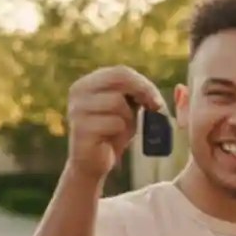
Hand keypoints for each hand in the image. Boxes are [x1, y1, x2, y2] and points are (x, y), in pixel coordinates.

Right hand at [65, 65, 165, 182]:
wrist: (93, 163)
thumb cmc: (112, 133)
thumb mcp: (126, 108)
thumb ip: (136, 94)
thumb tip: (159, 92)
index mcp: (88, 82)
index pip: (120, 72)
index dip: (143, 83)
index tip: (156, 100)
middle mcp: (78, 91)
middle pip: (118, 79)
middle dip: (142, 92)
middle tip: (154, 108)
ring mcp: (77, 109)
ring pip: (116, 102)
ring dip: (128, 118)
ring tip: (122, 130)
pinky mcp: (81, 128)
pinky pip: (114, 123)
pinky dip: (121, 132)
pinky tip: (112, 140)